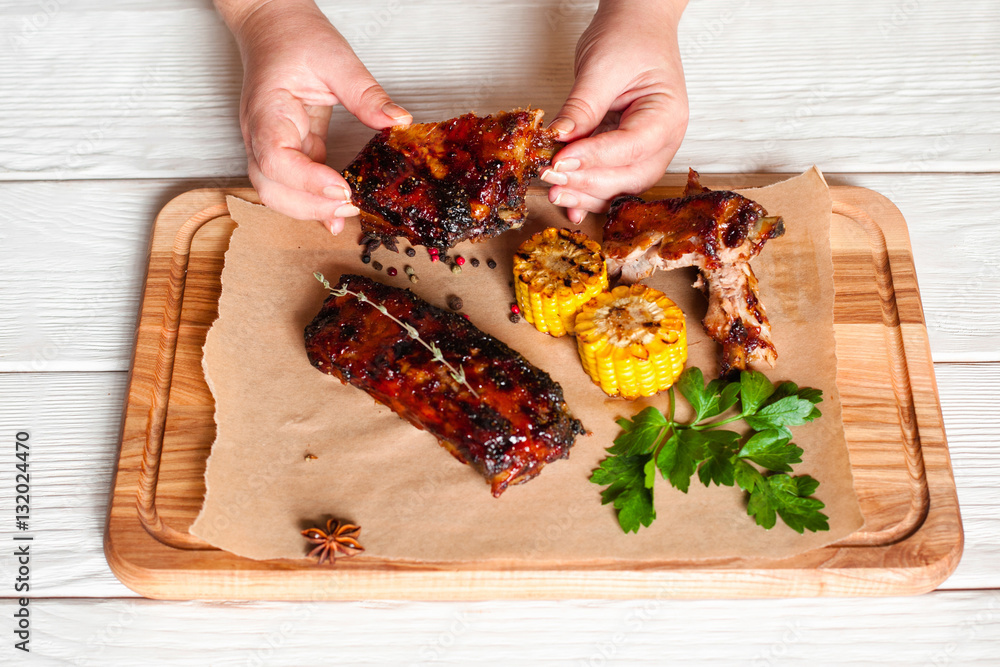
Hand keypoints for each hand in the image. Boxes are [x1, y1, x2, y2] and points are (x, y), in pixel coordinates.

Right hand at [216, 0, 411, 232]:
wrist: (273, 26)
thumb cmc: (294, 37)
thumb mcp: (336, 59)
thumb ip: (366, 94)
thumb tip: (399, 121)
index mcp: (268, 110)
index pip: (275, 158)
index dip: (306, 181)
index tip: (342, 188)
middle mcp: (261, 133)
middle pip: (270, 187)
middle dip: (308, 205)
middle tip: (350, 208)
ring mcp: (271, 145)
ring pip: (277, 192)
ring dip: (309, 209)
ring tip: (346, 214)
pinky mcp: (291, 150)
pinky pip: (296, 184)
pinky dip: (315, 200)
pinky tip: (339, 210)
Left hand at [543, 0, 688, 222]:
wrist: (637, 23)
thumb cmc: (630, 36)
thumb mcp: (601, 67)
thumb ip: (582, 107)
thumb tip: (559, 139)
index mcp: (667, 114)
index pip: (631, 147)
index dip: (594, 158)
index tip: (559, 161)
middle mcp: (664, 138)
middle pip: (631, 177)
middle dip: (589, 183)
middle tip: (551, 178)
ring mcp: (648, 150)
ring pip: (621, 187)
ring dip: (587, 194)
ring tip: (554, 191)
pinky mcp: (627, 153)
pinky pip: (611, 181)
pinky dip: (589, 194)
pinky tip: (568, 203)